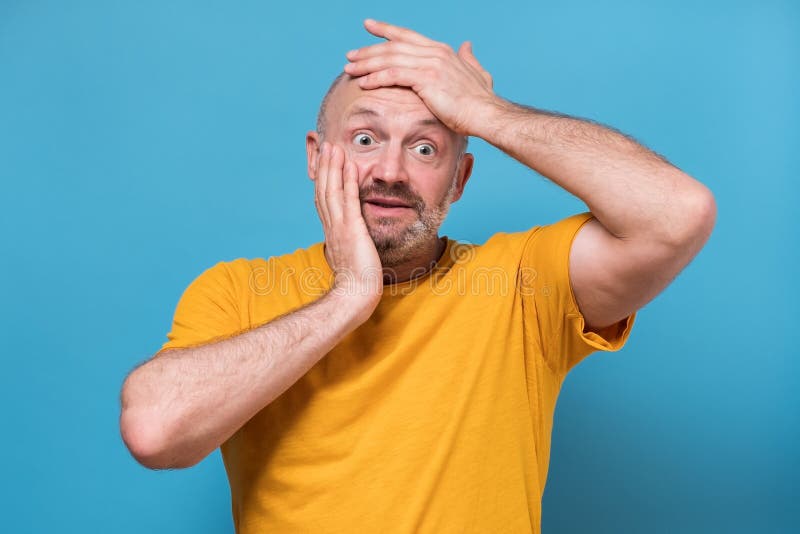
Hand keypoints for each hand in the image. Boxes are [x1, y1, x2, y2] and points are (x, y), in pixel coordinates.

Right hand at [313, 142, 382, 309]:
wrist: (355, 295)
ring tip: (334, 148)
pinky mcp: (352, 229)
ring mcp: (340, 227)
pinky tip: (350, 166)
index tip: (324, 163)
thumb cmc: (357, 283)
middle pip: (324, 190)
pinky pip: (349, 200)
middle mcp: (332, 226)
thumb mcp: (352, 257)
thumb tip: (356, 240)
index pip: (324, 200)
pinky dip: (348, 182)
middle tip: (326, 146)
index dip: (323, 180)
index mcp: (332, 232)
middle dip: (324, 167)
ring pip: (332, 191)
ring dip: (333, 167)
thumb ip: (352, 244)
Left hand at [344, 19, 496, 135]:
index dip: (386, 30)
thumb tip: (467, 44)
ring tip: (350, 69)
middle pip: (393, 46)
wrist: (486, 113)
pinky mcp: (426, 79)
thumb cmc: (480, 100)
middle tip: (350, 55)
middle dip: (369, 50)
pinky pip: (393, 75)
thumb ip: (469, 58)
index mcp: (441, 50)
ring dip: (367, 64)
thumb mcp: (477, 73)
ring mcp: (430, 64)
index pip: (407, 35)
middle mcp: (434, 52)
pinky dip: (376, 78)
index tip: (368, 26)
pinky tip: (363, 83)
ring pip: (390, 59)